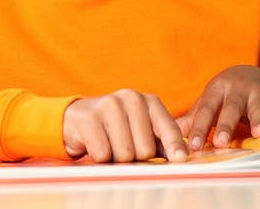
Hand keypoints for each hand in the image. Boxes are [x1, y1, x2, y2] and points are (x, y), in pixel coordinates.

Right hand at [62, 89, 187, 162]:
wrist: (78, 117)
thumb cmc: (117, 128)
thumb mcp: (142, 130)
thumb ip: (163, 143)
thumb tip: (181, 157)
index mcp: (150, 101)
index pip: (168, 128)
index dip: (174, 147)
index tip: (180, 160)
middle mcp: (132, 98)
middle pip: (146, 150)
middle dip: (135, 157)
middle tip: (123, 145)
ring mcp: (110, 105)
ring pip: (125, 154)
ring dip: (116, 158)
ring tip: (110, 144)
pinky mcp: (90, 118)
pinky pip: (103, 154)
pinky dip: (99, 157)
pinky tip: (96, 143)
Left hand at [177, 65, 259, 150]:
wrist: (250, 73)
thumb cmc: (224, 94)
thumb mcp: (208, 100)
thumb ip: (192, 118)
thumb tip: (170, 134)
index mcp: (218, 89)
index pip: (206, 109)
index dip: (199, 127)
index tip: (193, 145)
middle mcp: (239, 90)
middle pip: (232, 108)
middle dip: (226, 125)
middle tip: (220, 141)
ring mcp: (259, 96)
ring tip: (259, 134)